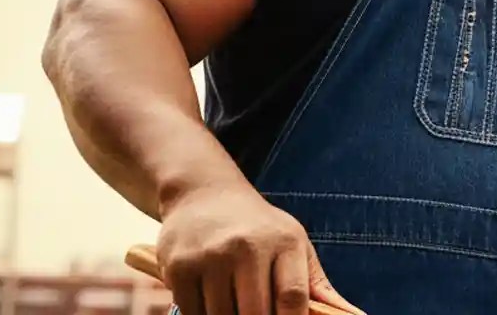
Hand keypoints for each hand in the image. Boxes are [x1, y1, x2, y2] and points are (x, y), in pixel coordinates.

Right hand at [156, 181, 365, 314]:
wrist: (203, 193)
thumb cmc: (258, 227)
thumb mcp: (294, 244)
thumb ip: (317, 286)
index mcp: (283, 241)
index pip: (293, 296)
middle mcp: (246, 245)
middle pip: (257, 313)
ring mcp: (210, 256)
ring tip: (237, 307)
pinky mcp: (178, 266)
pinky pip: (193, 312)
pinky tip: (213, 304)